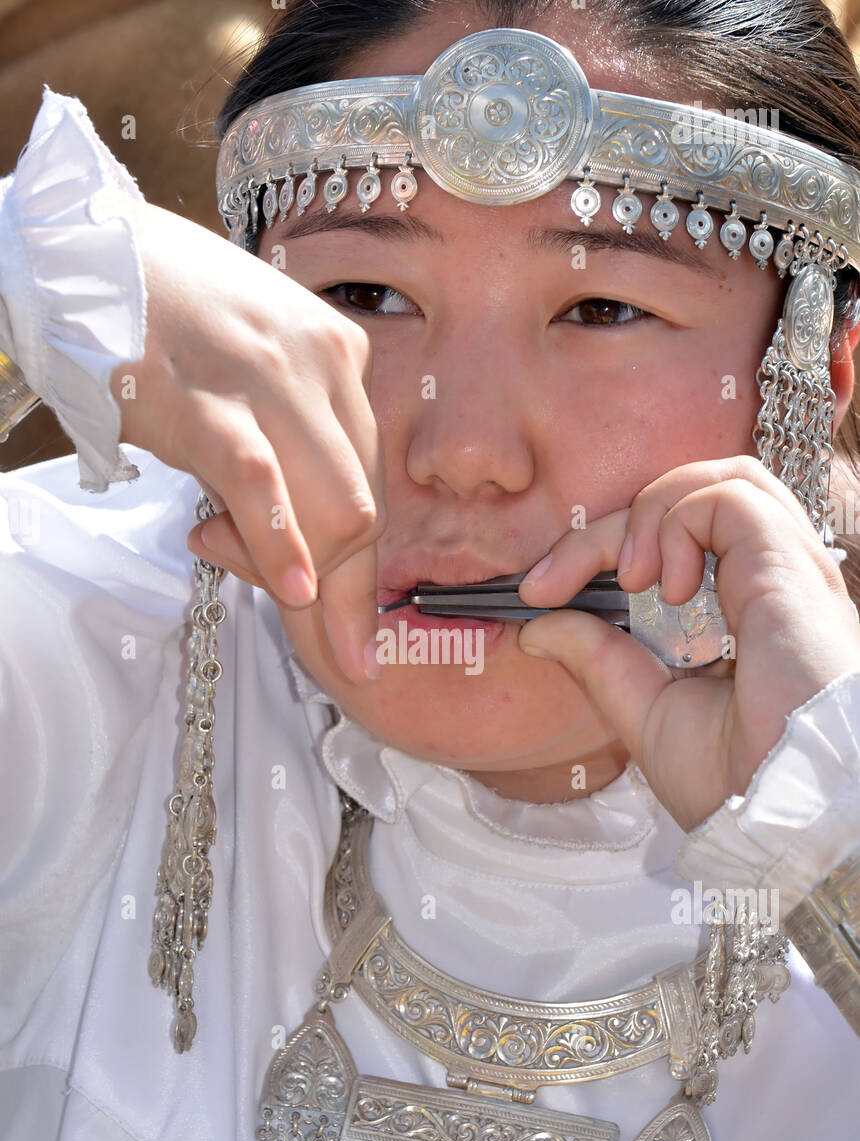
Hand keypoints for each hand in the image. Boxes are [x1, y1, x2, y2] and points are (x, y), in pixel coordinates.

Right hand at [110, 197, 383, 684]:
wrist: (83, 251)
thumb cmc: (161, 316)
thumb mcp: (242, 378)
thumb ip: (268, 451)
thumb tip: (260, 545)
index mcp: (338, 355)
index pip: (368, 480)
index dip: (362, 564)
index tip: (359, 624)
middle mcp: (322, 364)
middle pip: (362, 505)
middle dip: (354, 591)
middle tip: (342, 653)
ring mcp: (269, 379)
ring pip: (333, 505)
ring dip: (326, 588)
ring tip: (318, 641)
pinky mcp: (208, 398)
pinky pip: (261, 484)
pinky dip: (281, 544)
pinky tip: (292, 591)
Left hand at [516, 456, 859, 829]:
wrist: (779, 813)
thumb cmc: (737, 783)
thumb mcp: (644, 713)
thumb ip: (598, 660)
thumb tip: (540, 624)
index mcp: (742, 617)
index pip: (674, 542)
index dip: (597, 550)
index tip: (536, 592)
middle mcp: (770, 586)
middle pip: (691, 500)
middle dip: (606, 528)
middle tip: (552, 579)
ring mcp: (785, 572)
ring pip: (720, 480)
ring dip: (649, 511)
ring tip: (627, 575)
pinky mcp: (789, 567)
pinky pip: (729, 496)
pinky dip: (675, 521)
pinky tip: (658, 583)